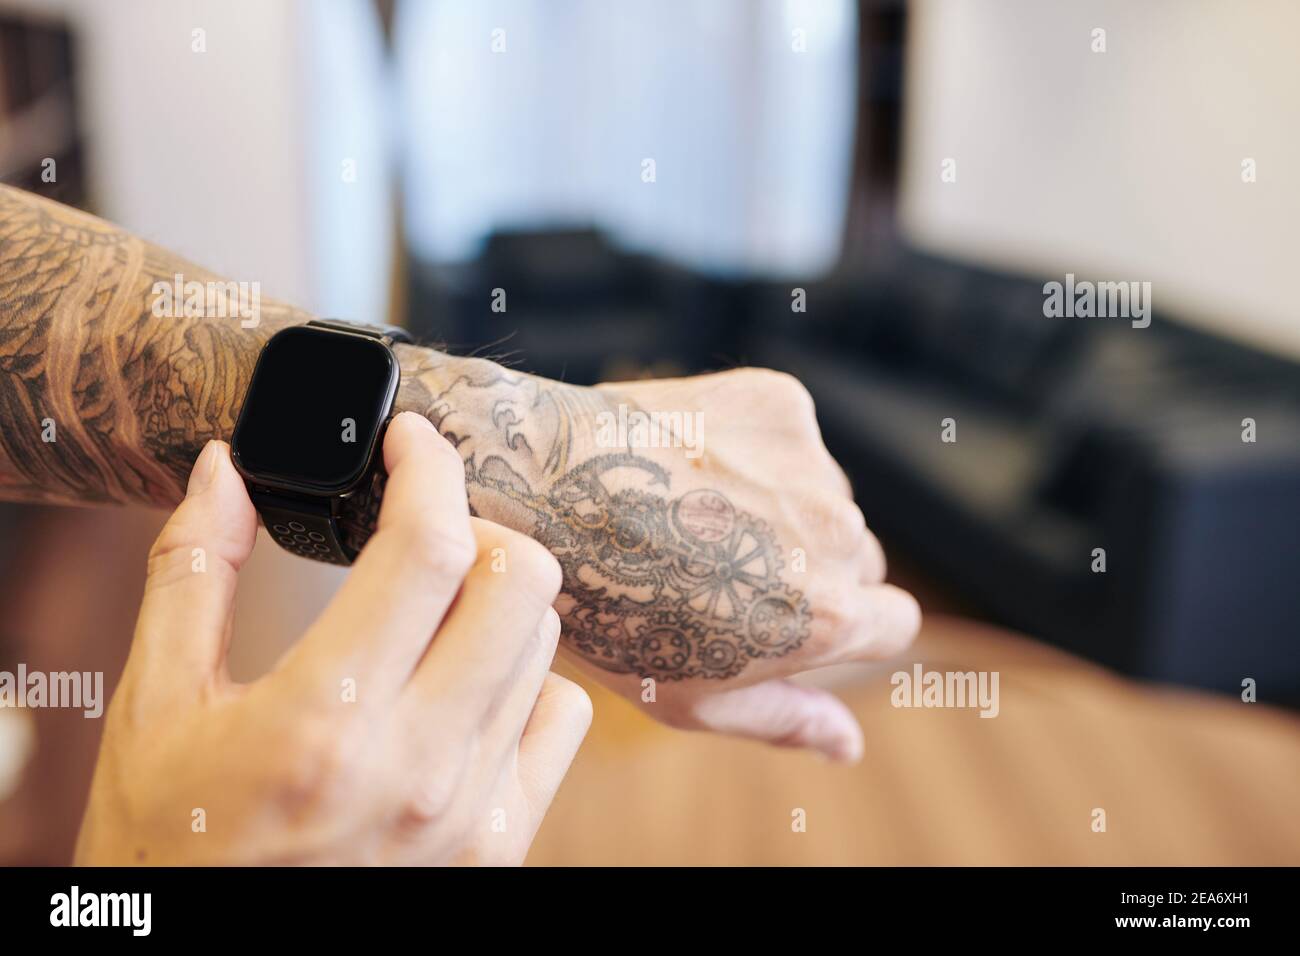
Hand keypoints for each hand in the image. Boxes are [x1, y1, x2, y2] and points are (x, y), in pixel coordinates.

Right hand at [76, 413, 590, 865]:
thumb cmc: (169, 850)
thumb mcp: (153, 707)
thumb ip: (194, 574)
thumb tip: (225, 471)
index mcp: (324, 721)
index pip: (430, 548)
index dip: (428, 467)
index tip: (409, 440)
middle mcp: (418, 766)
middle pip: (521, 580)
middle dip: (476, 525)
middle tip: (424, 528)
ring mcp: (471, 812)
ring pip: (543, 643)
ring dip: (495, 599)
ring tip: (435, 604)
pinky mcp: (499, 845)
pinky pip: (560, 717)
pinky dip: (528, 679)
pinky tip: (468, 681)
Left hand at [580, 370, 920, 759]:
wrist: (543, 490)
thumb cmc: (608, 610)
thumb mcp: (693, 698)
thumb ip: (786, 720)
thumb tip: (851, 747)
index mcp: (829, 615)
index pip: (896, 622)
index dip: (848, 624)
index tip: (793, 616)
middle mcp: (837, 535)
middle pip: (861, 558)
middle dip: (814, 567)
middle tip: (727, 569)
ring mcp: (811, 462)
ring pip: (826, 495)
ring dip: (785, 505)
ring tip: (695, 516)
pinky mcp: (780, 402)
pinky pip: (792, 438)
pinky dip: (756, 449)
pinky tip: (689, 466)